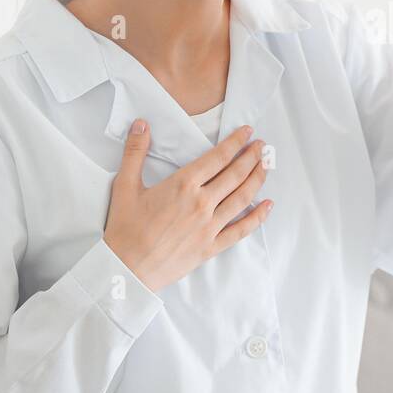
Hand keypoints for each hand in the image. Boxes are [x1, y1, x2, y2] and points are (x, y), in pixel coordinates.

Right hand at [103, 121, 271, 293]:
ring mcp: (209, 226)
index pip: (218, 157)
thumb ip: (134, 152)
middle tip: (262, 146)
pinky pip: (240, 230)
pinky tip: (267, 206)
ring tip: (266, 166)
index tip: (246, 132)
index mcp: (183, 185)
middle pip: (235, 175)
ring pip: (242, 198)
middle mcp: (201, 203)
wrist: (125, 268)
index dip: (235, 142)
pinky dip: (257, 217)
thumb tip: (141, 123)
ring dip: (257, 180)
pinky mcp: (211, 247)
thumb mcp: (124, 186)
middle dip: (251, 157)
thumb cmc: (124, 229)